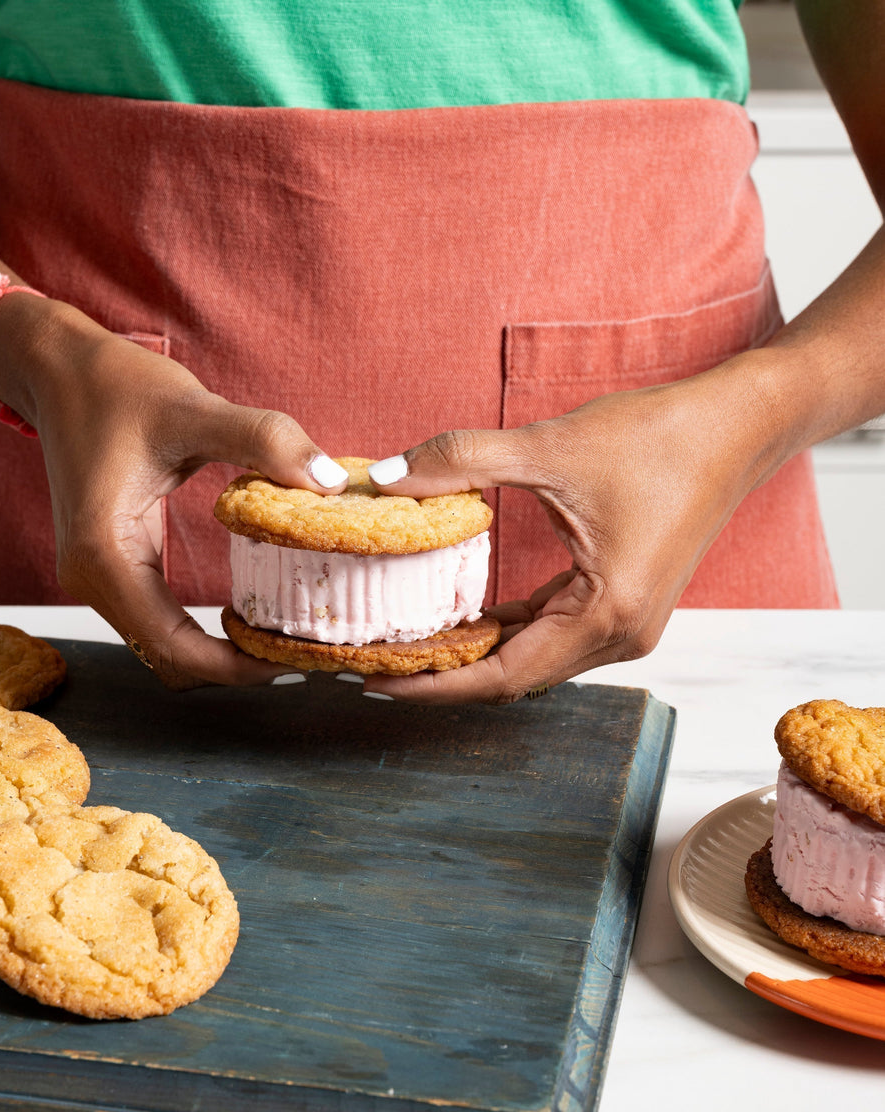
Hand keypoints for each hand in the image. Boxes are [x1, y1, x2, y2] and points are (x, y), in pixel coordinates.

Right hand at [0, 296, 348, 689]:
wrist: (58, 368)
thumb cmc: (115, 385)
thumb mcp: (193, 408)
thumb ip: (261, 440)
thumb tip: (328, 480)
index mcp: (105, 555)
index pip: (175, 648)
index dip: (237, 669)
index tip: (294, 662)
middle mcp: (92, 580)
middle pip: (169, 661)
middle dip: (235, 669)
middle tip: (302, 653)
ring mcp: (97, 577)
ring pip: (163, 648)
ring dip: (220, 655)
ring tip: (285, 638)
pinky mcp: (112, 565)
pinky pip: (159, 621)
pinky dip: (203, 631)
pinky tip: (249, 614)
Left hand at [361, 359, 777, 703]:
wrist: (736, 426)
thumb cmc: (661, 437)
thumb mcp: (550, 446)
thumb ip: (462, 460)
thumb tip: (387, 476)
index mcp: (607, 613)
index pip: (502, 675)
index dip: (434, 684)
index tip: (376, 681)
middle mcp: (620, 635)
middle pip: (513, 677)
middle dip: (443, 673)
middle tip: (374, 660)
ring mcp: (626, 626)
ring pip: (531, 659)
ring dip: (472, 653)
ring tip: (406, 641)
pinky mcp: (623, 606)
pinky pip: (551, 633)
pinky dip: (506, 630)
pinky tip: (461, 616)